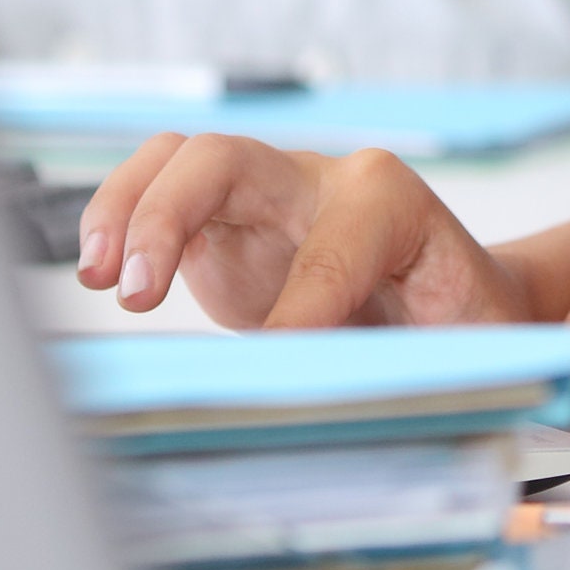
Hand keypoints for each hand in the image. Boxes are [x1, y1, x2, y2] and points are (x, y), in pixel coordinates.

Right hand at [76, 134, 532, 330]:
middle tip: (136, 292)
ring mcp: (269, 196)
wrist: (468, 304)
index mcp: (392, 204)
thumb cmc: (472, 329)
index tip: (271, 363)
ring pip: (181, 159)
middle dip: (173, 213)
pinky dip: (122, 218)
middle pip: (228, 157)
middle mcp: (323, 182)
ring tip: (97, 276)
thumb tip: (340, 411)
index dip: (298, 306)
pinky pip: (162, 192)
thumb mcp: (467, 349)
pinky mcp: (230, 225)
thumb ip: (413, 370)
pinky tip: (99, 273)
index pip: (333, 244)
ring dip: (128, 205)